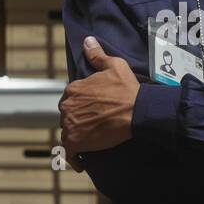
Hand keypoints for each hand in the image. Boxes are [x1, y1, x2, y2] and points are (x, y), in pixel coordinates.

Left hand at [59, 36, 138, 171]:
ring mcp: (69, 125)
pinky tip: (81, 162)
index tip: (91, 111)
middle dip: (78, 121)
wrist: (137, 111)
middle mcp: (67, 106)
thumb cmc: (127, 89)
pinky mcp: (75, 141)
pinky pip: (68, 153)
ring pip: (68, 133)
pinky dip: (74, 159)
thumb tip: (87, 41)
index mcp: (73, 89)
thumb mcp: (114, 66)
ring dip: (77, 138)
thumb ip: (97, 55)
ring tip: (90, 142)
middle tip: (94, 126)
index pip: (71, 99)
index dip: (81, 106)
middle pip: (67, 116)